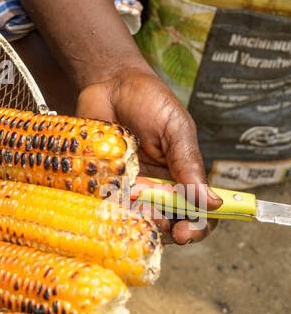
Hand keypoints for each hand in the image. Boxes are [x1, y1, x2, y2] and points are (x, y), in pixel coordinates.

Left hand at [76, 67, 221, 244]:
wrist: (108, 82)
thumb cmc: (148, 101)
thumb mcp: (175, 129)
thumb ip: (189, 164)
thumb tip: (214, 204)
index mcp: (181, 178)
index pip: (197, 212)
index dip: (197, 227)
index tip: (187, 231)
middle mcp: (155, 189)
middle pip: (166, 223)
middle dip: (165, 228)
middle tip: (159, 220)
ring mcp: (126, 187)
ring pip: (135, 220)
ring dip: (136, 219)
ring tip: (135, 203)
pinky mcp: (100, 182)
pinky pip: (103, 205)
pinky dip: (106, 208)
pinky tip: (107, 198)